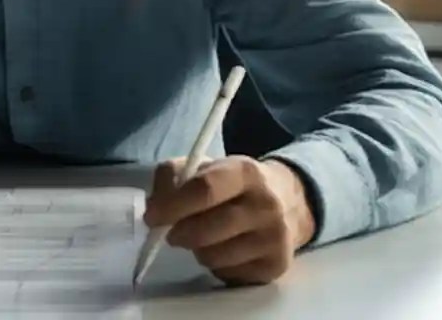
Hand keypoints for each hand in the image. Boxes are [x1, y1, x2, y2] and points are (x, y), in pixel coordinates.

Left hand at [143, 155, 315, 285]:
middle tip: (172, 233)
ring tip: (204, 237)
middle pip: (205, 230)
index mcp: (245, 172)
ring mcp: (274, 238)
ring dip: (198, 251)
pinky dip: (218, 266)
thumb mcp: (205, 166)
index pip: (203, 189)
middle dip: (178, 234)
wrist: (288, 201)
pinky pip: (228, 275)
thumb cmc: (234, 184)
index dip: (171, 206)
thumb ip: (173, 177)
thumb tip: (154, 207)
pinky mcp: (276, 266)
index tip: (152, 217)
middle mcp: (266, 204)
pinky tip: (225, 249)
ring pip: (213, 257)